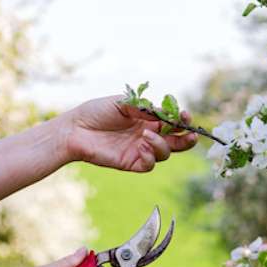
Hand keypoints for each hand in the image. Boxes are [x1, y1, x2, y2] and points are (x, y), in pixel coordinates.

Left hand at [63, 95, 197, 171]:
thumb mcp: (124, 103)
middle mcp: (148, 135)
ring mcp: (141, 150)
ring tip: (146, 135)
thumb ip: (145, 108)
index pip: (173, 123)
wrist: (75, 129)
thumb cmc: (97, 111)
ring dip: (162, 144)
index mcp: (148, 120)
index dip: (183, 120)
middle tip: (191, 135)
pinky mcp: (132, 163)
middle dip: (188, 139)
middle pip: (177, 142)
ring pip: (165, 153)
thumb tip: (167, 114)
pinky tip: (142, 146)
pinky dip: (151, 156)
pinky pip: (150, 164)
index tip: (186, 116)